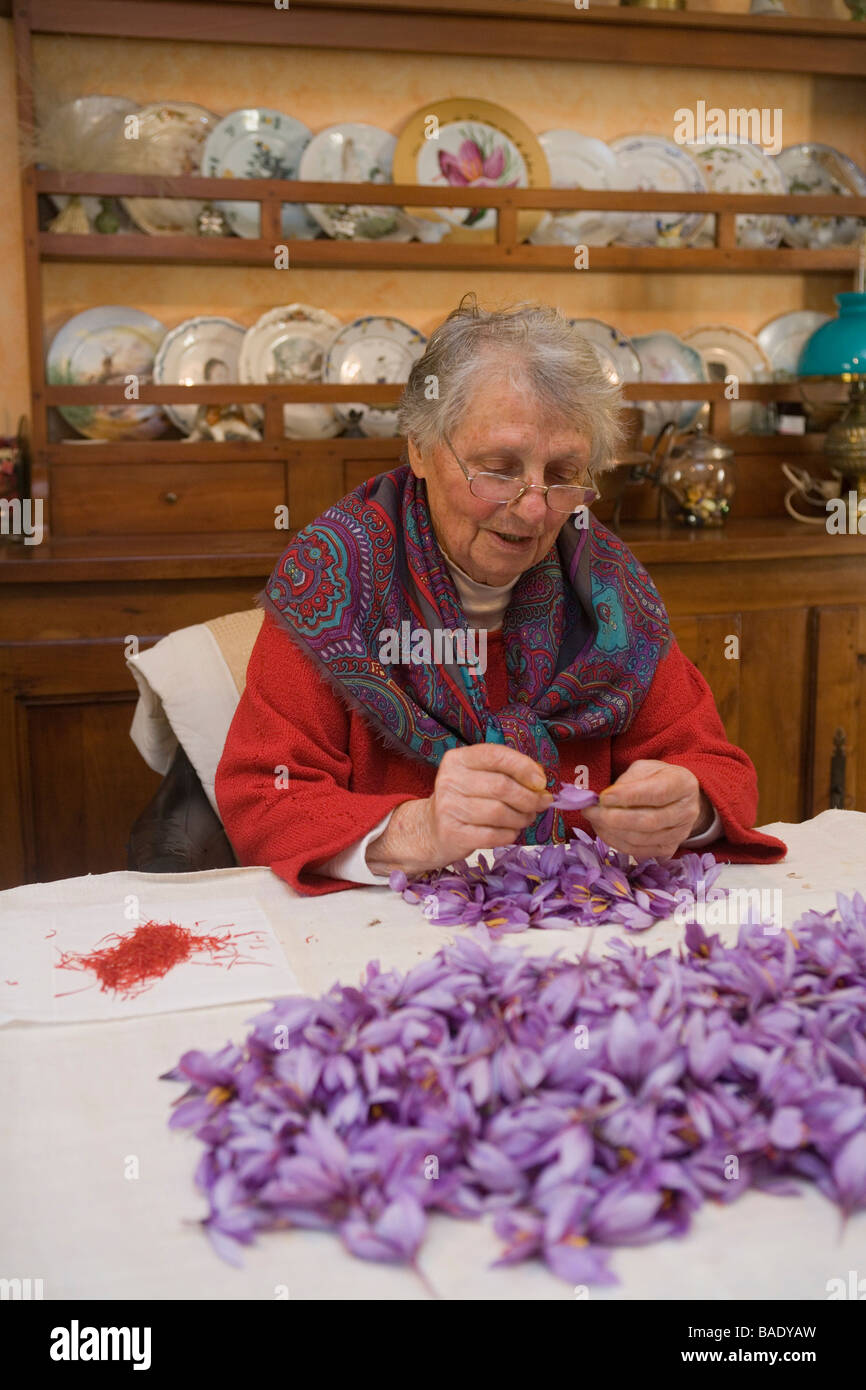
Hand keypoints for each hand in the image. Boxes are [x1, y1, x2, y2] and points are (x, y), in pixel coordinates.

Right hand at [366, 744, 553, 874]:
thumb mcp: (479, 777)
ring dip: (522, 817)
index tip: (541, 781)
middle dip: (529, 797)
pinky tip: (511, 831)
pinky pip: (493, 835)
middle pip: (502, 786)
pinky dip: (510, 834)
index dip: (524, 767)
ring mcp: (448, 808)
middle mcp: (449, 780)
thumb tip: (541, 784)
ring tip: (527, 818)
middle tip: (541, 804)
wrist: (430, 830)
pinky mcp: (452, 834)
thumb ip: (508, 773)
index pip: (495, 755)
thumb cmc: (465, 799)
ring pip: (500, 812)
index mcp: (458, 759)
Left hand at [581, 759, 709, 860]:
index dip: (628, 796)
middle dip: (615, 818)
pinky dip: (616, 842)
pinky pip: (638, 851)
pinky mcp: (668, 849)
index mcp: (684, 784)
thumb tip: (606, 799)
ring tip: (593, 819)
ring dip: (612, 831)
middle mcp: (687, 812)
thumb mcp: (645, 769)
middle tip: (590, 811)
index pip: (657, 793)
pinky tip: (604, 830)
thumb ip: (628, 780)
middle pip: (649, 821)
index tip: (604, 797)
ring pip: (642, 840)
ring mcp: (680, 834)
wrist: (676, 799)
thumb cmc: (657, 779)